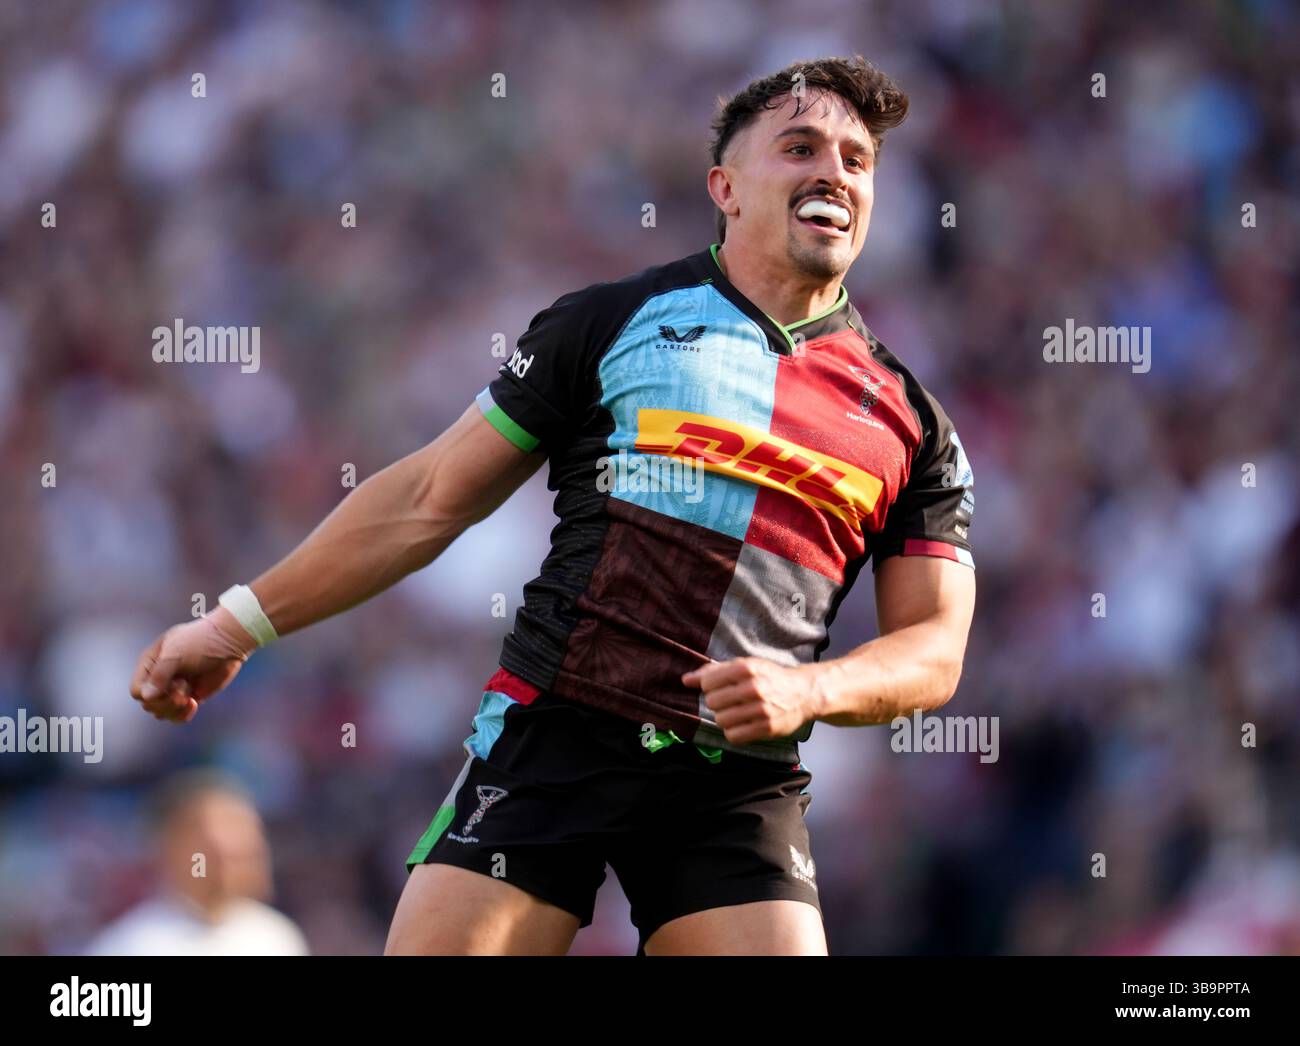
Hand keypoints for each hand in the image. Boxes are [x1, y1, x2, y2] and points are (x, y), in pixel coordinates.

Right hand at [129, 608, 257, 722]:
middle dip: (165, 702)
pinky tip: (194, 703)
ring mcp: (174, 689)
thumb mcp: (177, 654)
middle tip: (183, 688)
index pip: (137, 691)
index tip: (170, 682)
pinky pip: (177, 715)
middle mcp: (159, 678)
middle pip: (149, 704)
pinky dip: (183, 715)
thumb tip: (146, 697)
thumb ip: (160, 675)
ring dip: (174, 710)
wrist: (228, 642)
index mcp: (150, 664)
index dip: (150, 694)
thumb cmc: (201, 642)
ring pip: (161, 712)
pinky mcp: (189, 696)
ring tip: (189, 697)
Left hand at [681, 657, 820, 744]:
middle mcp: (753, 688)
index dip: (709, 687)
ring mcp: (761, 709)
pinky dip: (734, 732)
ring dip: (725, 718)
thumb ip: (714, 672)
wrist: (803, 693)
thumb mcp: (745, 666)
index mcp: (746, 668)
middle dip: (717, 703)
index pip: (707, 683)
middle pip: (712, 702)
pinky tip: (743, 725)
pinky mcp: (766, 728)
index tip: (720, 688)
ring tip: (737, 713)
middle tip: (731, 701)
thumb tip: (686, 680)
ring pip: (721, 721)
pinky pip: (733, 736)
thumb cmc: (769, 677)